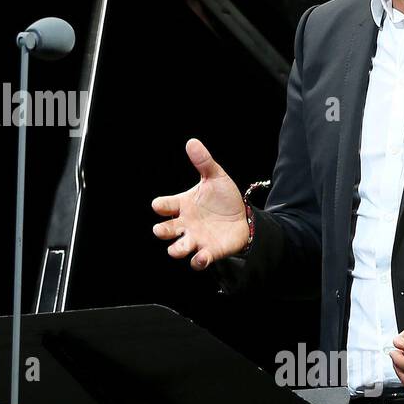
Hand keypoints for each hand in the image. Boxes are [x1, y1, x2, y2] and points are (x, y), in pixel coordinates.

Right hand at [151, 138, 248, 270]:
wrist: (244, 217)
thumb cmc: (224, 198)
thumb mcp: (215, 177)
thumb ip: (204, 162)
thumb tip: (192, 142)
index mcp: (182, 205)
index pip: (164, 205)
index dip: (160, 205)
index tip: (160, 205)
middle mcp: (185, 224)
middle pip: (165, 230)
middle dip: (161, 231)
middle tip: (160, 230)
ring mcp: (195, 239)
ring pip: (178, 248)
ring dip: (176, 250)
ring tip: (179, 248)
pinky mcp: (209, 252)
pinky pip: (198, 260)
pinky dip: (198, 261)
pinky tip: (201, 257)